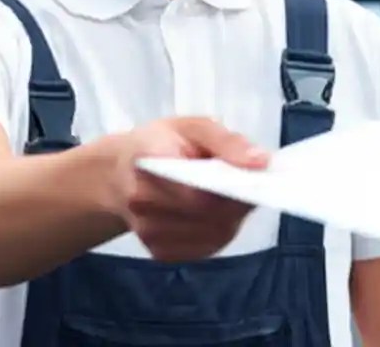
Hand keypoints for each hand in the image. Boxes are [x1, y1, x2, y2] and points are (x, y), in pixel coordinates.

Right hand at [108, 117, 268, 261]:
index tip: (256, 176)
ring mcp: (148, 231)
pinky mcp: (159, 252)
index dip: (231, 186)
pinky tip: (218, 215)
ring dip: (232, 219)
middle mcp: (142, 201)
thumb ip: (227, 141)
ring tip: (234, 197)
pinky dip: (219, 233)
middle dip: (238, 202)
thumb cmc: (162, 144)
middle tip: (254, 185)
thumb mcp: (193, 126)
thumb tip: (262, 162)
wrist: (118, 175)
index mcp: (149, 160)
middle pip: (208, 214)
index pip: (196, 185)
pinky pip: (204, 248)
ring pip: (211, 234)